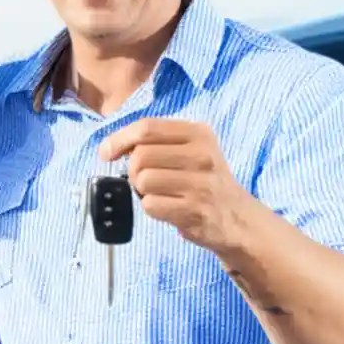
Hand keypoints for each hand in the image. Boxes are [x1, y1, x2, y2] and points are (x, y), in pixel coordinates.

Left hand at [99, 118, 252, 254]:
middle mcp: (203, 156)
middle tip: (144, 179)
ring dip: (141, 191)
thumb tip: (111, 147)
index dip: (119, 139)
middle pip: (140, 156)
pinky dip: (150, 208)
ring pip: (143, 181)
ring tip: (158, 193)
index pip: (147, 127)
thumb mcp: (190, 149)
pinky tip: (166, 207)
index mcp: (199, 133)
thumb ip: (155, 141)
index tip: (107, 152)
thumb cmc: (203, 180)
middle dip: (132, 170)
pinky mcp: (195, 211)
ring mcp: (201, 184)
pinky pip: (151, 205)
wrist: (236, 216)